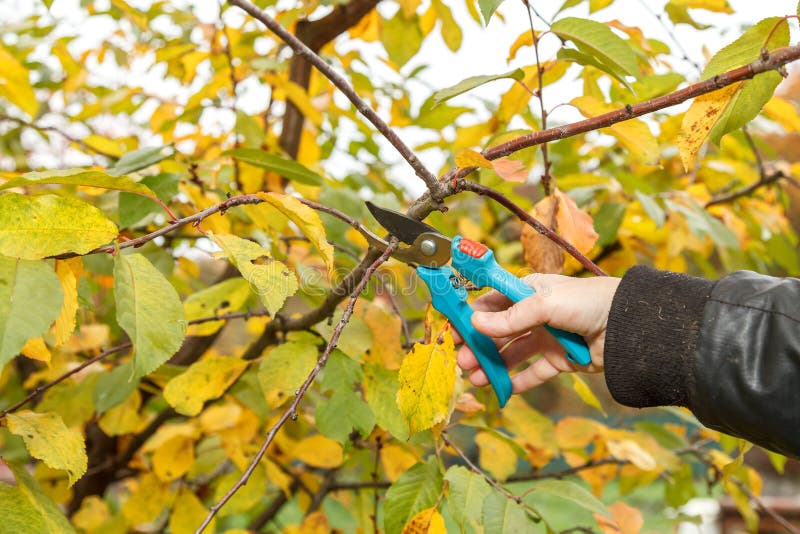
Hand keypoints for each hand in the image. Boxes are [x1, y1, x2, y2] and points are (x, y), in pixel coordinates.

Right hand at [455, 274, 619, 393]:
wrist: (628, 326)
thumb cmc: (588, 302)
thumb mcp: (545, 304)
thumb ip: (510, 317)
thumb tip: (475, 324)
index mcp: (530, 291)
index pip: (493, 303)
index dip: (472, 316)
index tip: (453, 330)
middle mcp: (536, 314)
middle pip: (499, 331)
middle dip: (478, 345)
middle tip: (461, 360)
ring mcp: (547, 338)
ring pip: (513, 353)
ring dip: (492, 365)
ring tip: (475, 378)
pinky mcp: (560, 360)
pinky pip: (534, 373)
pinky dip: (518, 382)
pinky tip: (502, 389)